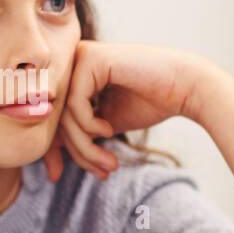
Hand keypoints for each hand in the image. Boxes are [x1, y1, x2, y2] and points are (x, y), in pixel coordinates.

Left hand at [42, 41, 206, 180]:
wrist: (186, 87)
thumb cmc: (150, 103)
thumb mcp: (104, 125)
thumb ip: (78, 136)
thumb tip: (47, 164)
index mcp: (73, 76)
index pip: (50, 117)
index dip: (50, 150)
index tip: (56, 176)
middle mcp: (72, 62)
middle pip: (56, 117)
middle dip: (76, 152)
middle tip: (101, 172)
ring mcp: (80, 56)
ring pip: (64, 114)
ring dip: (85, 146)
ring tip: (108, 163)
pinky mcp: (91, 57)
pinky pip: (75, 103)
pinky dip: (89, 124)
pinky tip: (109, 130)